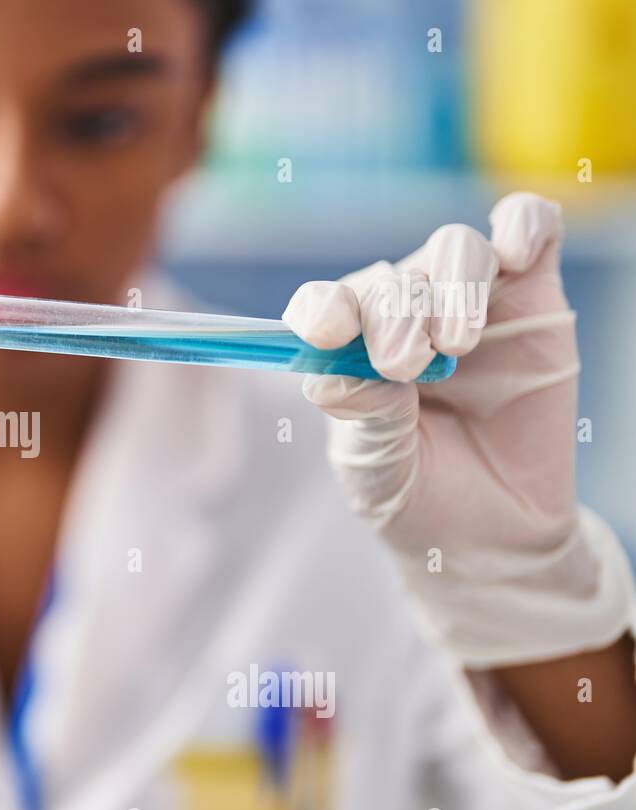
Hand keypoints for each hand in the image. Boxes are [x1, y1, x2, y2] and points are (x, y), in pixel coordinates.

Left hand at [283, 193, 633, 665]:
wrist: (498, 536)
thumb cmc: (420, 499)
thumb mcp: (377, 471)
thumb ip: (363, 416)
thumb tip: (343, 366)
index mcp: (349, 353)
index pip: (324, 306)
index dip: (322, 307)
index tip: (330, 333)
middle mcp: (403, 317)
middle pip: (389, 279)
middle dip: (392, 315)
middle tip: (406, 366)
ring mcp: (468, 303)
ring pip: (453, 250)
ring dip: (451, 288)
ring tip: (455, 345)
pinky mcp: (534, 299)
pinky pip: (529, 229)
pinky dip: (523, 225)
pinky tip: (518, 254)